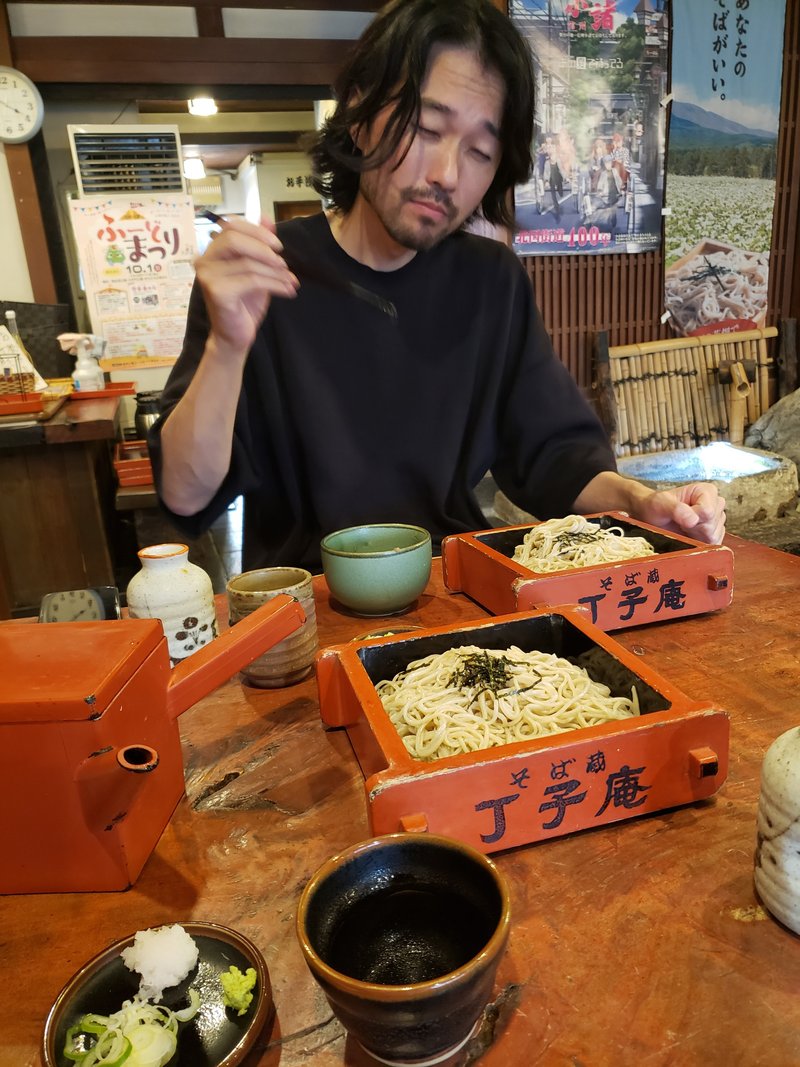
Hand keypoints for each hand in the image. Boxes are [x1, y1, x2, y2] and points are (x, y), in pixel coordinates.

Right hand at [194, 216, 298, 357]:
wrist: (235, 335)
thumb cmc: (244, 304)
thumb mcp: (256, 269)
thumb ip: (259, 244)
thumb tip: (266, 217)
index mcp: (212, 251)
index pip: (231, 226)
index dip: (256, 231)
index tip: (278, 245)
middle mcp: (204, 261)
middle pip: (233, 238)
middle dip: (264, 248)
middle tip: (283, 262)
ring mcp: (208, 276)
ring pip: (247, 263)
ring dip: (276, 271)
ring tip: (291, 281)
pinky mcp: (217, 292)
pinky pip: (252, 280)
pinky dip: (275, 284)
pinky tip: (287, 290)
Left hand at [634, 482, 726, 544]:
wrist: (653, 517)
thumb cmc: (656, 506)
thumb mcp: (660, 504)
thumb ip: (676, 509)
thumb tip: (692, 520)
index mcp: (707, 491)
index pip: (708, 511)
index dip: (693, 519)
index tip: (679, 516)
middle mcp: (716, 504)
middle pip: (711, 525)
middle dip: (693, 528)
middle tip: (680, 522)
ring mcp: (717, 519)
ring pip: (713, 536)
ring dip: (695, 536)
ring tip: (684, 527)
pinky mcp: (715, 533)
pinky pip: (713, 544)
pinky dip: (699, 544)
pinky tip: (689, 535)